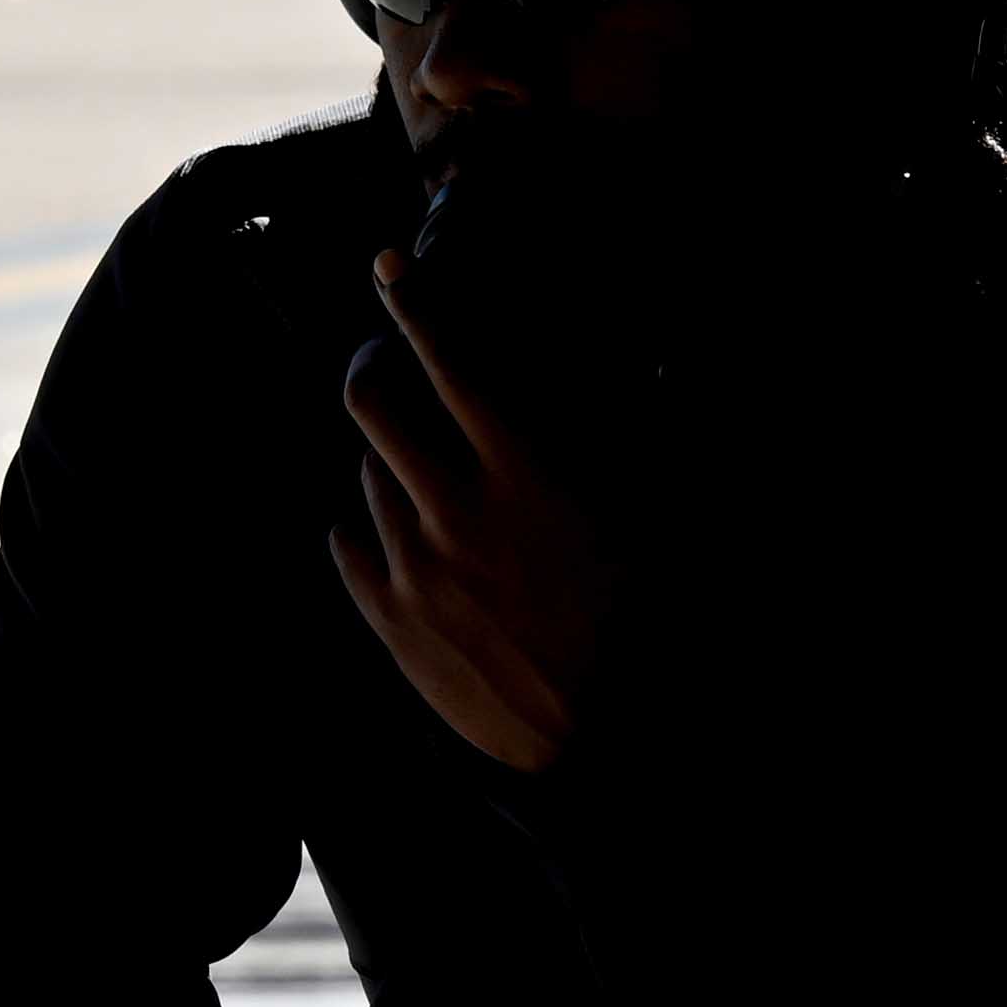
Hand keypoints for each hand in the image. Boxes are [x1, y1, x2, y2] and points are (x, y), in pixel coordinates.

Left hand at [337, 247, 615, 775]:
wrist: (606, 738)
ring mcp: (415, 569)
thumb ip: (646, 429)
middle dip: (371, 365)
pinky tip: (393, 527)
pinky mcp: (391, 622)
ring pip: (365, 473)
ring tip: (416, 464)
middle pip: (374, 402)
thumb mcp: (659, 512)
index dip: (417, 305)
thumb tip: (656, 364)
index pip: (453, 362)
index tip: (389, 268)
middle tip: (380, 359)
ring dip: (385, 454)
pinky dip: (363, 523)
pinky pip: (347, 545)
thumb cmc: (647, 621)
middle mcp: (457, 510)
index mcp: (527, 472)